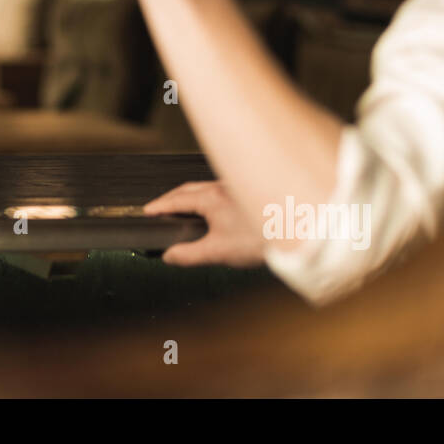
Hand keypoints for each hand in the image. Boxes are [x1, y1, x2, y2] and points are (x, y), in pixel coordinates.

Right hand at [143, 180, 265, 266]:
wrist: (296, 230)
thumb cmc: (261, 239)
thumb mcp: (218, 252)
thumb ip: (189, 255)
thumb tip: (169, 255)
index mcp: (210, 199)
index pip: (175, 200)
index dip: (159, 206)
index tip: (147, 212)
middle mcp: (221, 188)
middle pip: (187, 189)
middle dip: (170, 199)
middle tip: (159, 209)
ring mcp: (235, 188)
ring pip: (204, 188)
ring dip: (189, 196)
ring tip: (182, 209)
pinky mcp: (246, 194)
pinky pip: (218, 190)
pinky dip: (205, 198)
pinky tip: (212, 210)